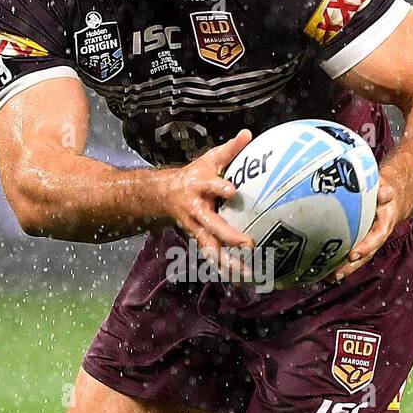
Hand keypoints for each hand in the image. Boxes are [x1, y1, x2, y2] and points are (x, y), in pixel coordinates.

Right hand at [160, 129, 254, 267]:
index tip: (232, 191)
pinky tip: (243, 278)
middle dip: (230, 236)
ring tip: (248, 274)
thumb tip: (248, 134)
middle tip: (249, 245)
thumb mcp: (209, 159)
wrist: (163, 195)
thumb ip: (230, 149)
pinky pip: (213, 256)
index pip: (210, 186)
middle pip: (212, 226)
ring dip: (229, 262)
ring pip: (212, 248)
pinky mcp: (200, 239)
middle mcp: (196, 211)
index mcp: (199, 187)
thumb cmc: (194, 175)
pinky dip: (226, 268)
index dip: (219, 188)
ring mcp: (196, 228)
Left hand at [328, 174, 405, 283]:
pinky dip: (338, 263)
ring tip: (329, 277)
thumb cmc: (384, 194)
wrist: (390, 200)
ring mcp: (367, 242)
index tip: (354, 255)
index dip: (366, 247)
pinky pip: (349, 255)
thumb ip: (385, 191)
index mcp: (384, 223)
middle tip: (338, 273)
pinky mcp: (357, 242)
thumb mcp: (387, 188)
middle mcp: (375, 236)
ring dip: (343, 269)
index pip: (377, 237)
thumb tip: (385, 193)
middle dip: (351, 265)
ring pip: (357, 259)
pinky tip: (323, 271)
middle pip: (365, 255)